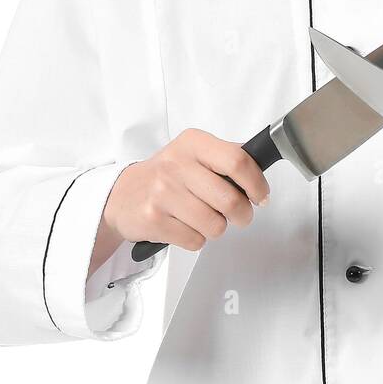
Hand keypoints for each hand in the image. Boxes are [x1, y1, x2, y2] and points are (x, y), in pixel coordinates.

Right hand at [88, 129, 269, 275]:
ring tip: (204, 219)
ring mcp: (163, 193)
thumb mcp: (193, 153)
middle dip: (242, 214)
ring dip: (216, 228)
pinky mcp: (154, 220)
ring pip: (215, 225)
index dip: (256, 183)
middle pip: (230, 199)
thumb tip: (261, 162)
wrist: (121, 196)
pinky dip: (196, 239)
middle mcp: (176, 165)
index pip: (237, 160)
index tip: (261, 196)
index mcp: (193, 143)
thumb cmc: (165, 175)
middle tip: (239, 216)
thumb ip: (225, 156)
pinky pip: (195, 240)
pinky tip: (185, 226)